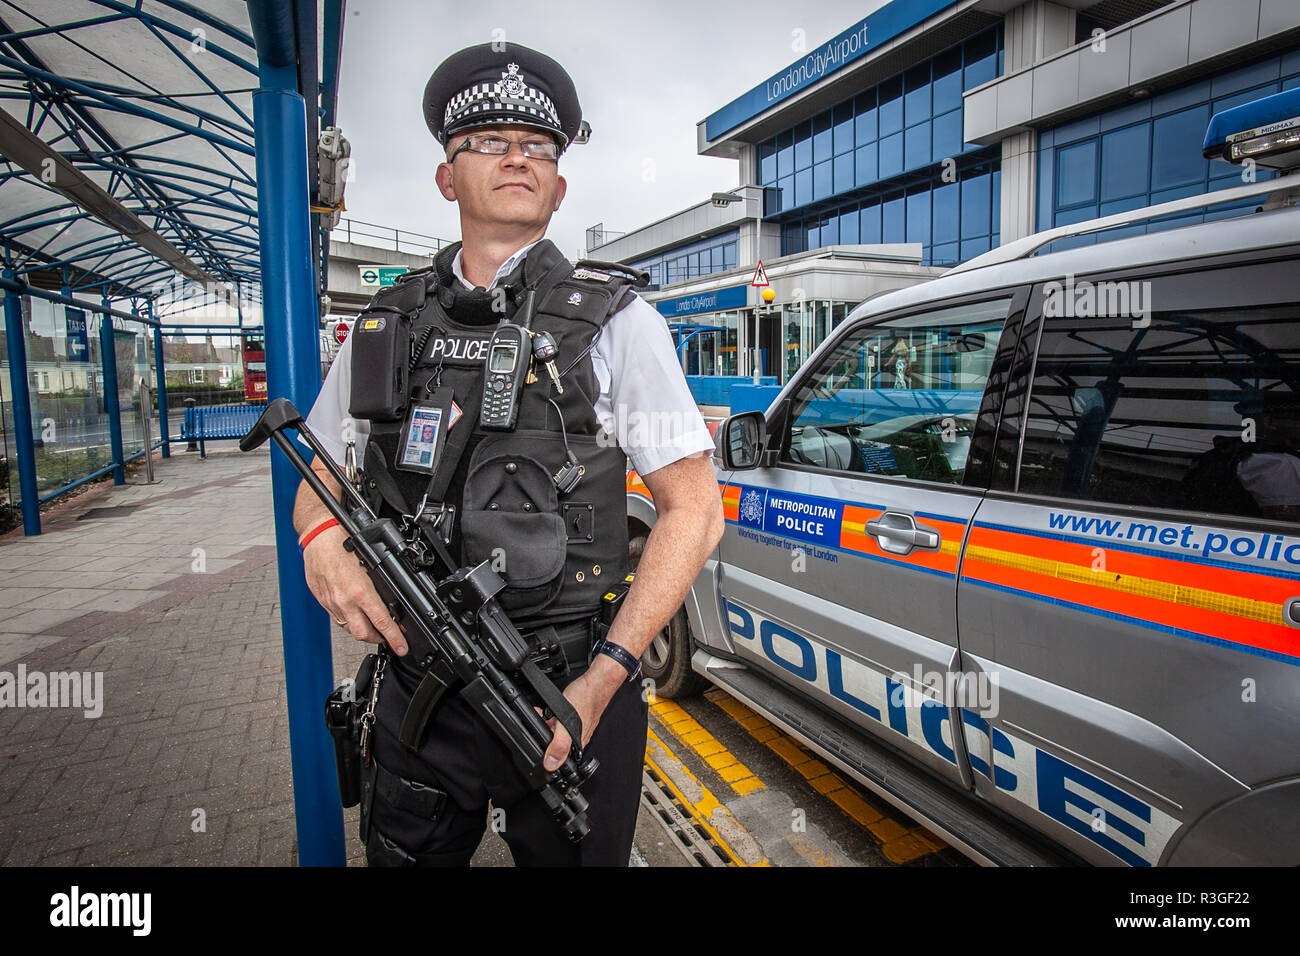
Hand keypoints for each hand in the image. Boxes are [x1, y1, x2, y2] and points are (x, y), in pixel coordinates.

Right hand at [302, 526, 409, 655]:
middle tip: (388, 637)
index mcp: (360, 591)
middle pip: (363, 634)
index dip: (394, 638)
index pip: (381, 622)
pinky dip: (348, 620)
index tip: (401, 647)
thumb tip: (391, 599)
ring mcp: (331, 602)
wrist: (318, 535)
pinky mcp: (322, 600)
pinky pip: (337, 618)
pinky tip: (354, 614)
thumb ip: (379, 584)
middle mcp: (344, 601)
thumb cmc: (342, 542)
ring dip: (362, 631)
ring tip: (373, 627)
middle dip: (378, 639)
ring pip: (349, 628)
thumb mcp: (370, 562)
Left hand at [540, 669, 617, 770]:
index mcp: (577, 745)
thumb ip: (559, 744)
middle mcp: (577, 738)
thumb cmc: (587, 698)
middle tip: (536, 721)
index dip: (544, 755)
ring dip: (545, 724)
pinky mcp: (574, 716)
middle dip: (542, 734)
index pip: (558, 759)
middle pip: (555, 744)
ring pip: (556, 731)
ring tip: (540, 714)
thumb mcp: (567, 723)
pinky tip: (548, 710)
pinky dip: (551, 717)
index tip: (533, 743)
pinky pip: (559, 722)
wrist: (596, 680)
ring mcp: (576, 726)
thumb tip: (550, 764)